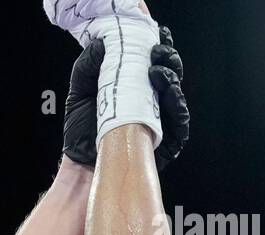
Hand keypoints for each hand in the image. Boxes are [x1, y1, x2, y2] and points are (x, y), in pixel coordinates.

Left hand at [63, 25, 190, 170]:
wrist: (83, 162)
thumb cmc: (82, 130)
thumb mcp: (79, 92)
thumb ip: (89, 67)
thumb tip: (100, 43)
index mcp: (135, 89)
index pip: (153, 65)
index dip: (158, 49)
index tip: (154, 36)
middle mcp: (152, 103)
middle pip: (171, 77)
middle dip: (168, 60)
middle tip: (156, 52)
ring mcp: (162, 122)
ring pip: (177, 96)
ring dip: (172, 80)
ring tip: (157, 71)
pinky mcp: (168, 141)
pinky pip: (180, 123)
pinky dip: (176, 106)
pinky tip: (169, 94)